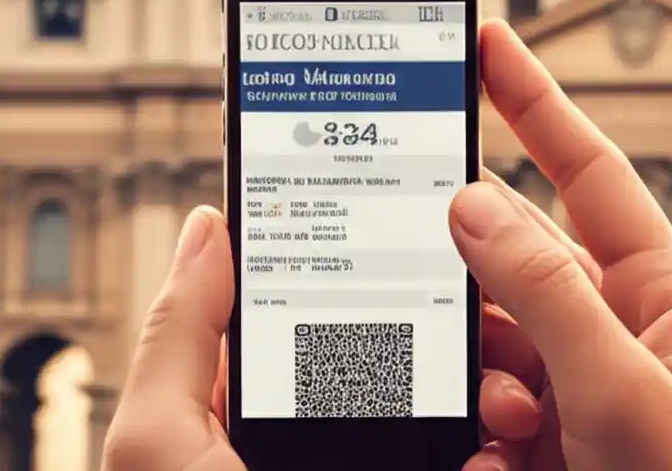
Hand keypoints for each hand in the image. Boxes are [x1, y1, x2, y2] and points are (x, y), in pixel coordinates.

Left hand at [99, 199, 569, 468]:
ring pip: (464, 410)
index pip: (340, 311)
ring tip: (513, 403)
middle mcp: (339, 433)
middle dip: (469, 334)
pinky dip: (501, 453)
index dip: (393, 270)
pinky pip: (480, 464)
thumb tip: (209, 225)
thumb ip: (177, 331)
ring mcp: (391, 464)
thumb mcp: (158, 443)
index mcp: (274, 404)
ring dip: (501, 392)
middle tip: (501, 331)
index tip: (448, 237)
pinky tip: (505, 450)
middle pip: (418, 355)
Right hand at [455, 21, 671, 470]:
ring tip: (516, 432)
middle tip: (435, 283)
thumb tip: (472, 204)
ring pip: (489, 344)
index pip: (591, 173)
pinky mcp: (546, 444)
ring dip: (481, 382)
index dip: (537, 101)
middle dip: (478, 286)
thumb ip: (545, 294)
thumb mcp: (623, 394)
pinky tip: (500, 465)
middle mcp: (619, 333)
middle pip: (518, 266)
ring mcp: (579, 392)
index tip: (487, 40)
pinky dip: (478, 436)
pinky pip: (484, 411)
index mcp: (665, 297)